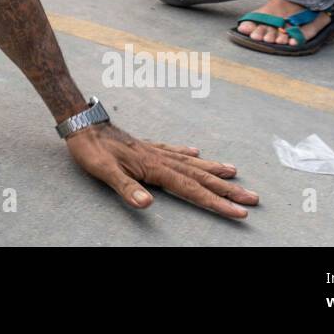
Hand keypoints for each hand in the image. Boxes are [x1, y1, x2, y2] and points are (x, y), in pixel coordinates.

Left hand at [66, 122, 257, 218]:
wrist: (80, 122)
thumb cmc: (90, 149)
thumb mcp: (103, 171)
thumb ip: (126, 189)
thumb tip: (148, 205)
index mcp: (153, 167)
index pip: (191, 189)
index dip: (216, 202)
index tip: (240, 211)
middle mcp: (159, 158)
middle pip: (199, 176)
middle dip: (226, 189)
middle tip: (253, 197)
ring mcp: (153, 150)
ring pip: (190, 162)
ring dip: (213, 169)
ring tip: (234, 173)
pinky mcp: (144, 145)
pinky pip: (173, 150)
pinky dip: (187, 154)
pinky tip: (195, 152)